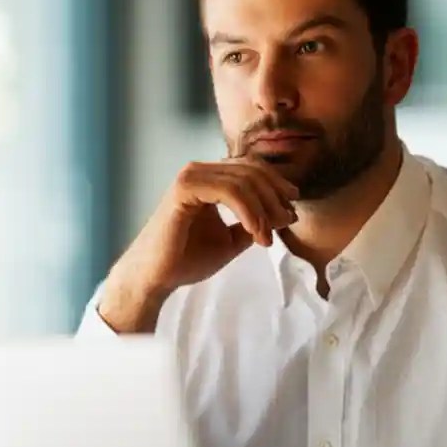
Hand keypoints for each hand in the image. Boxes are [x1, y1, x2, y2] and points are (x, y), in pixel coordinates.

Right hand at [99, 159, 298, 332]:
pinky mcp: (184, 188)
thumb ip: (253, 224)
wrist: (155, 277)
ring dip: (263, 209)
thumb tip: (283, 214)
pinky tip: (255, 233)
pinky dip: (249, 212)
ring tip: (267, 237)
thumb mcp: (231, 240)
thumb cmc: (185, 259)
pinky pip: (229, 191)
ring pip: (243, 180)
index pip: (251, 169)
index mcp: (208, 178)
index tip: (290, 211)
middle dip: (275, 196)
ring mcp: (190, 176)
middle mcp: (198, 171)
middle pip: (251, 170)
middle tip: (286, 222)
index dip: (276, 186)